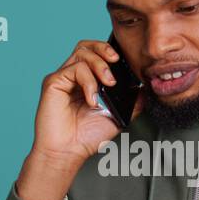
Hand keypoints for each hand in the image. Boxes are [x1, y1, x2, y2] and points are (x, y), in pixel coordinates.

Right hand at [16, 38, 145, 199]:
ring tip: (109, 83)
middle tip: (116, 61)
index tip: (124, 61)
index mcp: (84, 81)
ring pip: (81, 53)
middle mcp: (71, 76)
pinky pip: (74, 69)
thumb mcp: (116, 118)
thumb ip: (131, 103)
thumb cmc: (84, 138)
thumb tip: (145, 90)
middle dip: (104, 49)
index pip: (95, 54)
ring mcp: (62, 78)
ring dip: (99, 64)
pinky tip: (92, 99)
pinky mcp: (53, 83)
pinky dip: (88, 82)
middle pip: (86, 46)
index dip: (109, 52)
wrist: (67, 153)